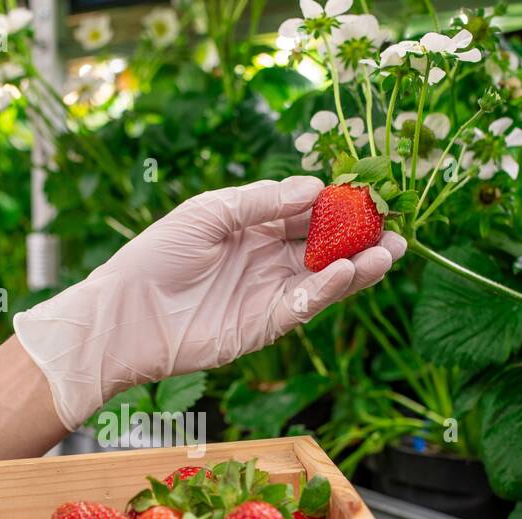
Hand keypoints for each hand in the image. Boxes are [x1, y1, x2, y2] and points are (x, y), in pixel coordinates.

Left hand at [14, 176, 405, 429]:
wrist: (127, 314)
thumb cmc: (157, 255)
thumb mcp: (209, 213)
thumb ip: (261, 201)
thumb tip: (314, 189)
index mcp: (253, 227)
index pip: (305, 212)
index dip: (337, 203)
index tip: (368, 192)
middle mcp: (266, 259)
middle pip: (325, 246)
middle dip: (361, 236)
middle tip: (395, 225)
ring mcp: (268, 293)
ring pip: (325, 278)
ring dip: (358, 265)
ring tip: (390, 250)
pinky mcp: (265, 325)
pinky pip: (306, 305)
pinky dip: (329, 289)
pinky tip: (349, 271)